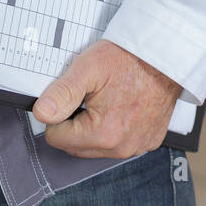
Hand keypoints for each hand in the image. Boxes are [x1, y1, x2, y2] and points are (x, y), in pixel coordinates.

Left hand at [31, 40, 182, 158]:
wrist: (165, 57)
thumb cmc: (127, 59)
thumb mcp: (87, 68)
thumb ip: (62, 93)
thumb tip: (41, 113)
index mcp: (104, 134)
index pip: (56, 138)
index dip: (56, 114)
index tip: (70, 96)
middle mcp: (122, 148)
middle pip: (75, 146)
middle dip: (73, 123)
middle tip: (87, 95)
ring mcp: (138, 147)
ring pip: (95, 147)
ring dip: (91, 128)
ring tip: (103, 99)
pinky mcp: (148, 142)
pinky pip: (118, 143)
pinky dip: (112, 129)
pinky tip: (119, 106)